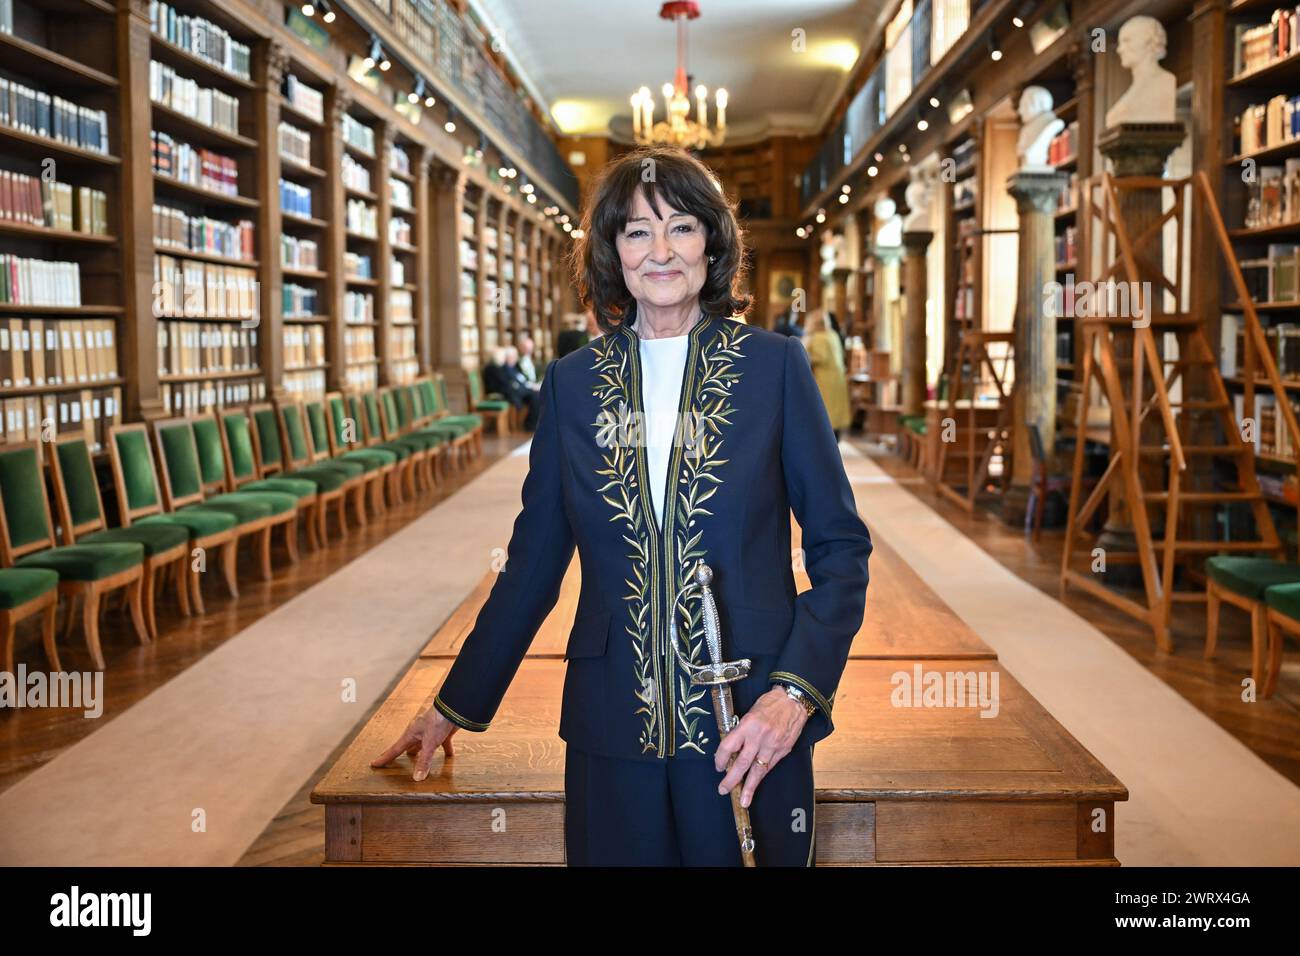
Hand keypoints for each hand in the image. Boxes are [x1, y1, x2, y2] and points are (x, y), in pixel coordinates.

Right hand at [371, 706, 458, 781]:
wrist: (454, 707)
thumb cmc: (438, 720)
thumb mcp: (429, 744)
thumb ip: (424, 761)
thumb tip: (417, 778)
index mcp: (411, 734)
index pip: (395, 749)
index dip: (385, 758)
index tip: (374, 763)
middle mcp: (419, 732)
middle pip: (408, 746)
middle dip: (403, 754)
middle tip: (394, 762)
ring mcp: (431, 731)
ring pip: (424, 745)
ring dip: (423, 753)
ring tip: (419, 761)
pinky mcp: (443, 731)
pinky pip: (443, 742)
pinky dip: (445, 749)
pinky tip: (449, 755)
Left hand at [714, 686, 809, 808]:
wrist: (793, 700)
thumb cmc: (770, 703)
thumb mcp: (750, 712)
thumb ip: (741, 730)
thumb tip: (731, 748)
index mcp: (747, 725)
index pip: (728, 746)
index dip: (720, 759)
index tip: (718, 766)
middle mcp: (759, 737)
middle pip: (742, 763)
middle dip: (731, 780)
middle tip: (723, 790)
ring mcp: (773, 745)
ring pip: (758, 771)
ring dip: (750, 787)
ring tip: (744, 800)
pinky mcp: (784, 750)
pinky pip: (770, 766)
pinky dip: (762, 776)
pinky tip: (756, 784)